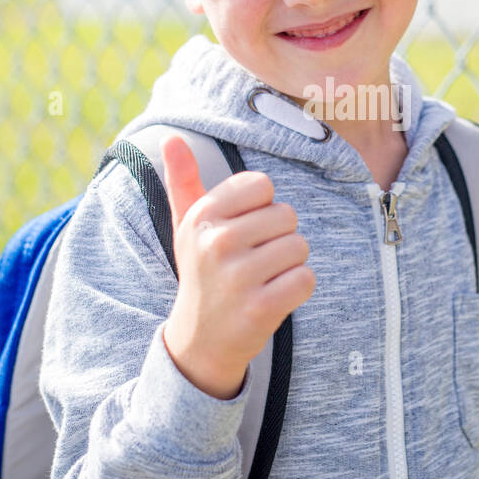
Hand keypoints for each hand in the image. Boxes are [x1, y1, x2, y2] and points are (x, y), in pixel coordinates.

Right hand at [160, 135, 314, 398]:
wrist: (200, 341)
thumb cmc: (202, 273)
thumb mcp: (186, 227)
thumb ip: (184, 181)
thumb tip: (172, 138)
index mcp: (202, 216)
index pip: (263, 185)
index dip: (262, 208)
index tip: (243, 231)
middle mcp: (217, 242)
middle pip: (287, 215)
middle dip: (279, 237)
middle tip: (253, 262)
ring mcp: (238, 276)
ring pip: (300, 246)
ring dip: (290, 264)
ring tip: (263, 279)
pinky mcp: (261, 307)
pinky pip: (306, 278)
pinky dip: (297, 288)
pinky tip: (273, 297)